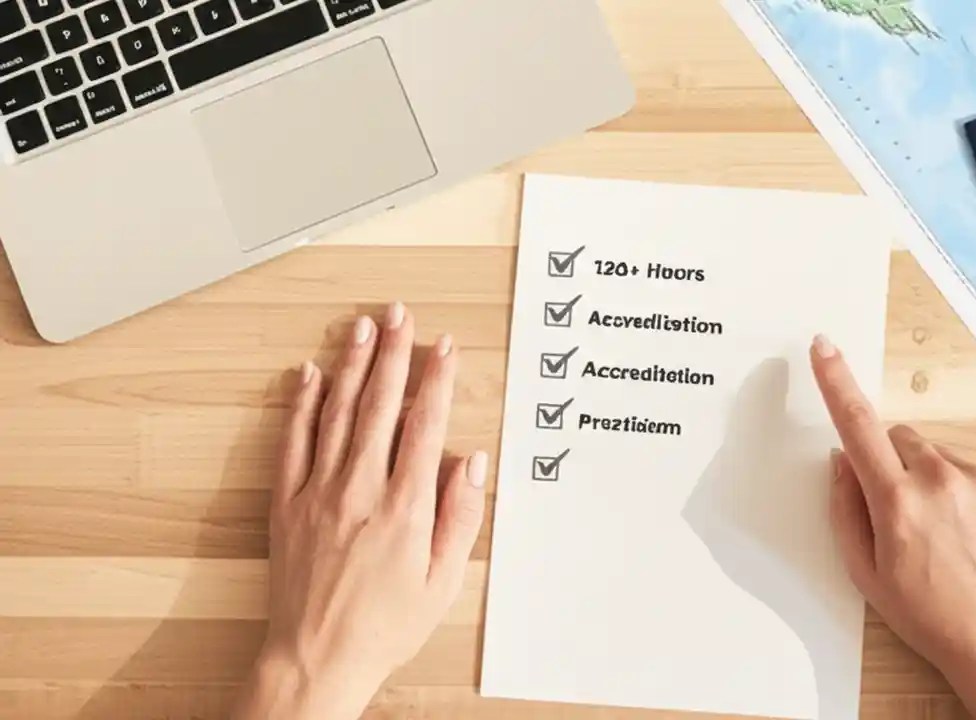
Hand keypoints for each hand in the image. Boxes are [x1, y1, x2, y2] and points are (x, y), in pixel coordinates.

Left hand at [234, 303, 487, 719]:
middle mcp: (360, 490)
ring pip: (336, 412)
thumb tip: (470, 462)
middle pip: (379, 405)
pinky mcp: (287, 504)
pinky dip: (300, 404)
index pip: (423, 426)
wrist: (315, 658)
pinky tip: (307, 374)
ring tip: (361, 328)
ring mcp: (318, 493)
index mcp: (404, 508)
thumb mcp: (442, 581)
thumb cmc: (383, 626)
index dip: (436, 380)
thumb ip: (460, 517)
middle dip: (392, 354)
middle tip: (398, 315)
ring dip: (350, 365)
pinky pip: (292, 441)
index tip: (443, 348)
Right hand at [809, 334, 975, 719]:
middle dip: (890, 462)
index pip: (858, 426)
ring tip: (941, 533)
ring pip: (935, 455)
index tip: (824, 348)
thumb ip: (845, 509)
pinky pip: (970, 470)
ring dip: (928, 479)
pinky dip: (962, 491)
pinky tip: (969, 533)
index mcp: (896, 502)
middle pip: (898, 438)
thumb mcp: (865, 572)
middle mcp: (940, 480)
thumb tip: (841, 461)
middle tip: (898, 513)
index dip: (836, 382)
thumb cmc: (928, 615)